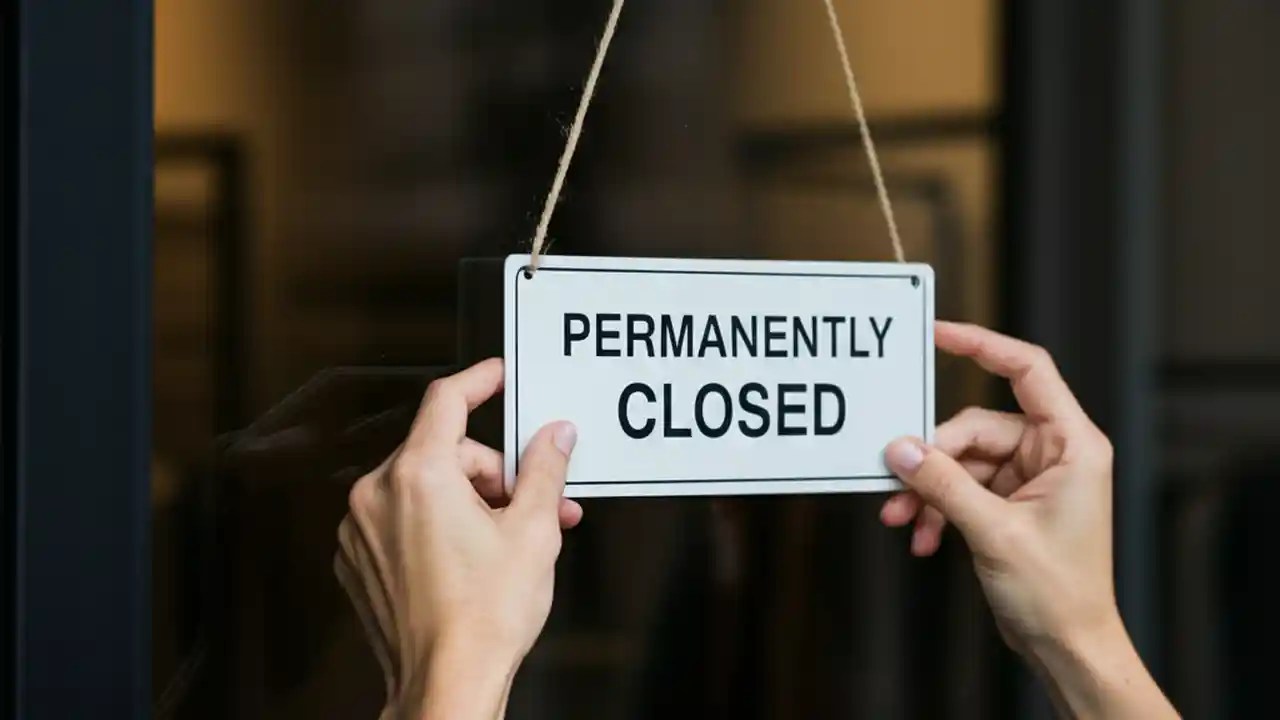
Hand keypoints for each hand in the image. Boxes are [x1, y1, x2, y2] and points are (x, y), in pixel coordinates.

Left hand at [334, 358, 581, 719]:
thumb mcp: (535, 530)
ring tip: (507, 537)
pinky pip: (400, 519)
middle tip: (530, 502)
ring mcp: (360, 530)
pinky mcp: (358, 561)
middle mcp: (377, 495)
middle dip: (491, 471)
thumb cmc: (484, 616)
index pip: (446, 400)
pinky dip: (435, 525)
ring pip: (422, 486)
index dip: (479, 381)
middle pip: (442, 450)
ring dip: (466, 499)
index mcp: (418, 475)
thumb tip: (554, 437)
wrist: (447, 682)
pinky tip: (469, 556)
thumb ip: (544, 469)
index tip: (498, 377)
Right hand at [880, 322, 1175, 718]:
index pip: (1027, 370)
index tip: (938, 333)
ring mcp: (1032, 478)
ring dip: (929, 490)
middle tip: (896, 484)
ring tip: (902, 519)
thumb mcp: (993, 531)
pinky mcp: (1011, 503)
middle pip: (975, 427)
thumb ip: (943, 483)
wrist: (1068, 646)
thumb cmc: (1059, 593)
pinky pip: (962, 487)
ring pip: (962, 460)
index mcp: (1072, 444)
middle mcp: (1054, 453)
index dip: (982, 344)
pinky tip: (922, 536)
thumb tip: (900, 448)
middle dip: (932, 458)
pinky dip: (938, 508)